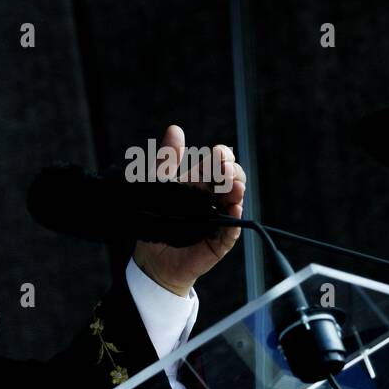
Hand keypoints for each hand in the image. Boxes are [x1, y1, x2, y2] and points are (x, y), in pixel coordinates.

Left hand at [132, 124, 245, 296]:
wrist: (150, 259)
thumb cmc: (155, 220)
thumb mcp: (158, 185)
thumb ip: (168, 159)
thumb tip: (175, 129)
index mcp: (200, 183)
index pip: (220, 164)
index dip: (224, 156)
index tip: (220, 153)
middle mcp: (213, 199)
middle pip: (233, 179)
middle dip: (233, 171)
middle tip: (224, 170)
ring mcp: (219, 219)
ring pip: (236, 201)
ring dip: (238, 191)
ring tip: (234, 187)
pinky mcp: (219, 241)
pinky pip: (232, 231)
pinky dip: (235, 220)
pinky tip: (234, 209)